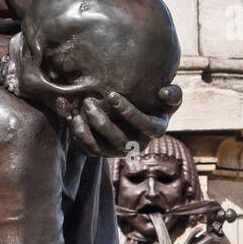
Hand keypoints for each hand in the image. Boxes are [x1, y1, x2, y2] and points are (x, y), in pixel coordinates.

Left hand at [68, 83, 182, 157]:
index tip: (112, 95)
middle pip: (120, 142)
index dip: (129, 113)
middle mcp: (137, 144)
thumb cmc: (154, 97)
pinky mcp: (101, 150)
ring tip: (76, 111)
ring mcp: (118, 150)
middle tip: (89, 101)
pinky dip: (76, 133)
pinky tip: (69, 114)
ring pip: (101, 148)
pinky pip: (88, 148)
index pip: (146, 127)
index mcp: (155, 130)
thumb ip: (173, 94)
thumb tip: (163, 93)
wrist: (136, 104)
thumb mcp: (169, 95)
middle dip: (103, 123)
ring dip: (86, 131)